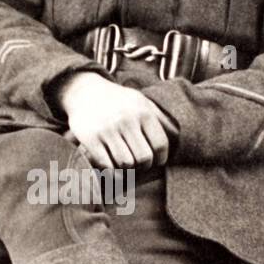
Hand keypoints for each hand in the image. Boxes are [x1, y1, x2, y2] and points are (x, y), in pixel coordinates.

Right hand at [55, 70, 177, 169]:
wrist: (84, 92)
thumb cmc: (119, 101)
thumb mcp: (142, 102)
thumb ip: (161, 118)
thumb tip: (179, 138)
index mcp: (143, 112)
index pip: (161, 145)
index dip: (160, 158)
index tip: (155, 160)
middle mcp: (126, 120)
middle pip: (144, 158)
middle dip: (143, 165)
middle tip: (138, 163)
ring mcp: (107, 129)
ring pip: (126, 164)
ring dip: (126, 168)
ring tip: (124, 162)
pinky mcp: (90, 138)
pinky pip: (107, 165)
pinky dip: (111, 172)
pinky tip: (111, 167)